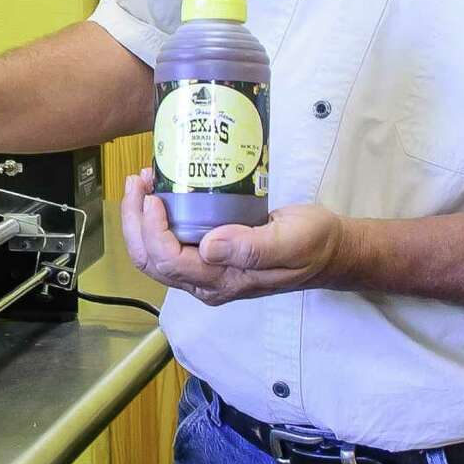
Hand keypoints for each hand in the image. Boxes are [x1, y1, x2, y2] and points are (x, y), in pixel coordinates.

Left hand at [121, 170, 351, 305]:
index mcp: (223, 281)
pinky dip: (153, 221)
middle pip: (150, 261)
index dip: (153, 230)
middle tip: (138, 182)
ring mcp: (204, 271)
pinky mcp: (206, 257)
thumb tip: (208, 246)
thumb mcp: (291, 242)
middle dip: (135, 221)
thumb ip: (252, 249)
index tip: (155, 196)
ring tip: (142, 183)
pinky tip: (158, 193)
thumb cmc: (312, 244)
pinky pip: (167, 244)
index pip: (170, 261)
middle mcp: (207, 282)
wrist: (328, 250)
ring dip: (139, 220)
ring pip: (153, 255)